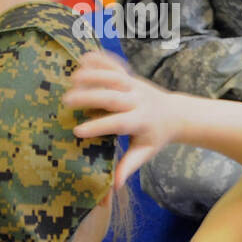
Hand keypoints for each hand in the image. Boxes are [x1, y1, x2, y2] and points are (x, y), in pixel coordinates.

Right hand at [64, 50, 179, 188]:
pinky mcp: (131, 75)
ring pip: (115, 76)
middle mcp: (137, 101)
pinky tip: (83, 56)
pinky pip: (116, 64)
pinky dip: (102, 59)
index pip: (118, 123)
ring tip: (72, 78)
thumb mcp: (145, 152)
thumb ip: (130, 165)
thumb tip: (115, 185)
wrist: (175, 114)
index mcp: (140, 121)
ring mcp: (134, 85)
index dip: (98, 127)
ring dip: (95, 74)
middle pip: (114, 97)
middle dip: (91, 98)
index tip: (77, 131)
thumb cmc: (155, 136)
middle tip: (66, 101)